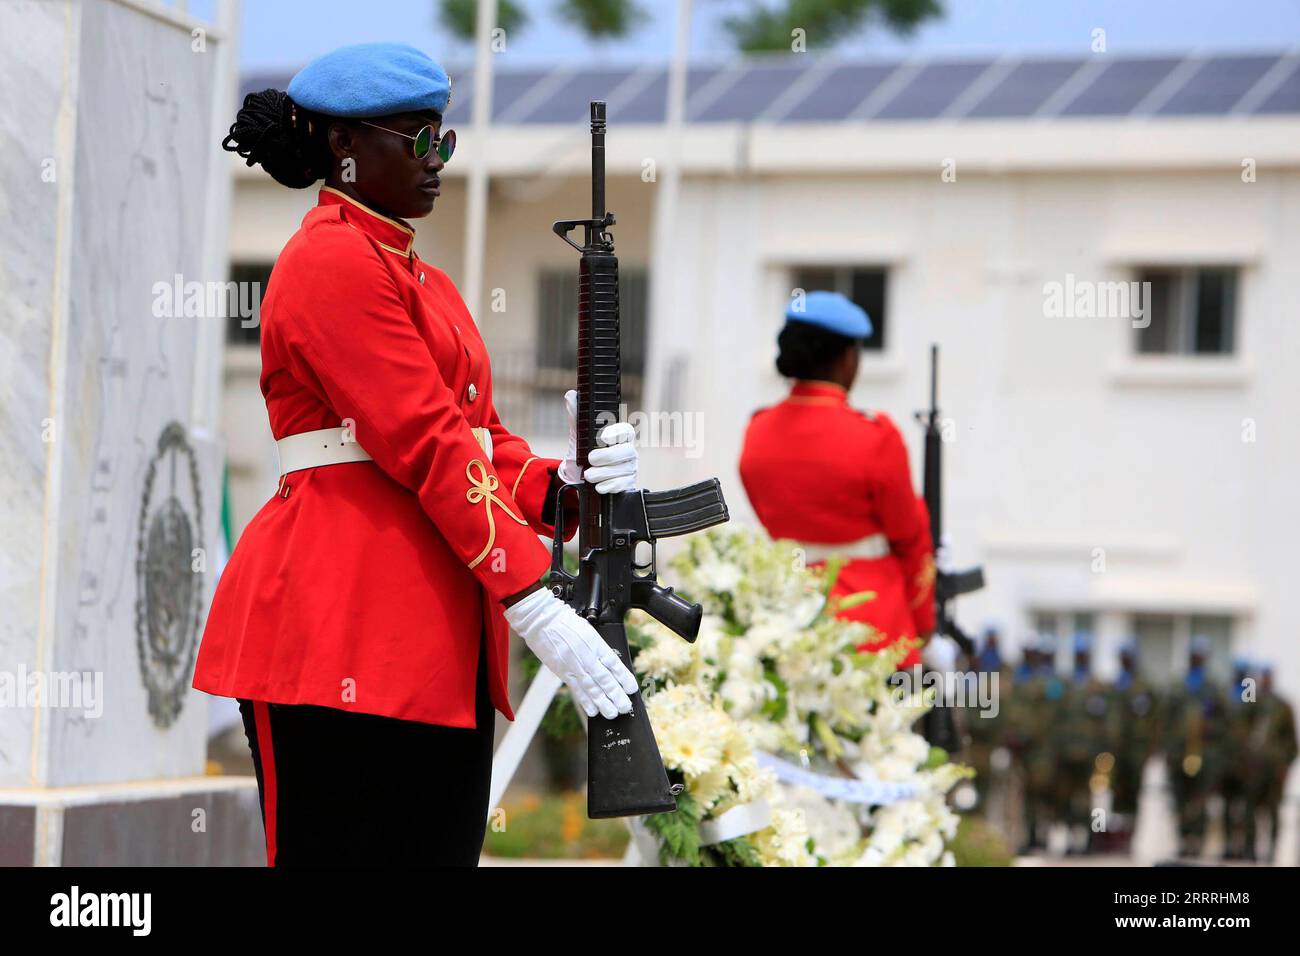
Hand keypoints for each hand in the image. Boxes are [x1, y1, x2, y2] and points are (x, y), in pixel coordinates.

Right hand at [503, 587, 638, 718]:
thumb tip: (608, 664)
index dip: (624, 678)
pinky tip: (593, 711)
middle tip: (625, 707)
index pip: (614, 664)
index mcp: (597, 644)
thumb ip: (598, 648)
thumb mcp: (589, 631)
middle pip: (606, 680)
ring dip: (603, 703)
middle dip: (617, 695)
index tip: (632, 688)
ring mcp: (575, 666)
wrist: (543, 620)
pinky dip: (585, 701)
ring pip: (593, 688)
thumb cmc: (565, 622)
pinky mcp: (563, 672)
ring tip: (612, 713)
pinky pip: (577, 689)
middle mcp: (588, 657)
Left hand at [559, 388, 638, 493]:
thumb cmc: (582, 455)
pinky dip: (610, 486)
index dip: (617, 433)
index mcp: (618, 438)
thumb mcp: (577, 438)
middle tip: (590, 459)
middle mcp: (627, 452)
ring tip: (589, 476)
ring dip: (604, 473)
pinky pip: (623, 485)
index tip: (603, 437)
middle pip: (627, 452)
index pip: (626, 431)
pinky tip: (600, 487)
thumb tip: (571, 395)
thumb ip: (576, 418)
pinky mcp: (626, 484)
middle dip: (608, 456)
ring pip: (624, 470)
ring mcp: (629, 469)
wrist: (577, 480)